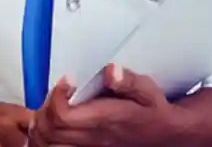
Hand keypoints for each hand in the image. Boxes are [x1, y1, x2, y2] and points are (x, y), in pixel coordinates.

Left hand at [27, 64, 181, 146]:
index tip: (66, 81)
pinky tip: (51, 126)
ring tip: (49, 111)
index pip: (63, 115)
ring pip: (49, 144)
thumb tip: (111, 72)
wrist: (169, 136)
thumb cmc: (155, 112)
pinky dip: (47, 139)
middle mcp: (94, 138)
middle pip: (49, 130)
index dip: (56, 95)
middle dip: (43, 110)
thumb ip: (128, 81)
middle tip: (54, 95)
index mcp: (105, 121)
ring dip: (42, 127)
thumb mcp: (148, 91)